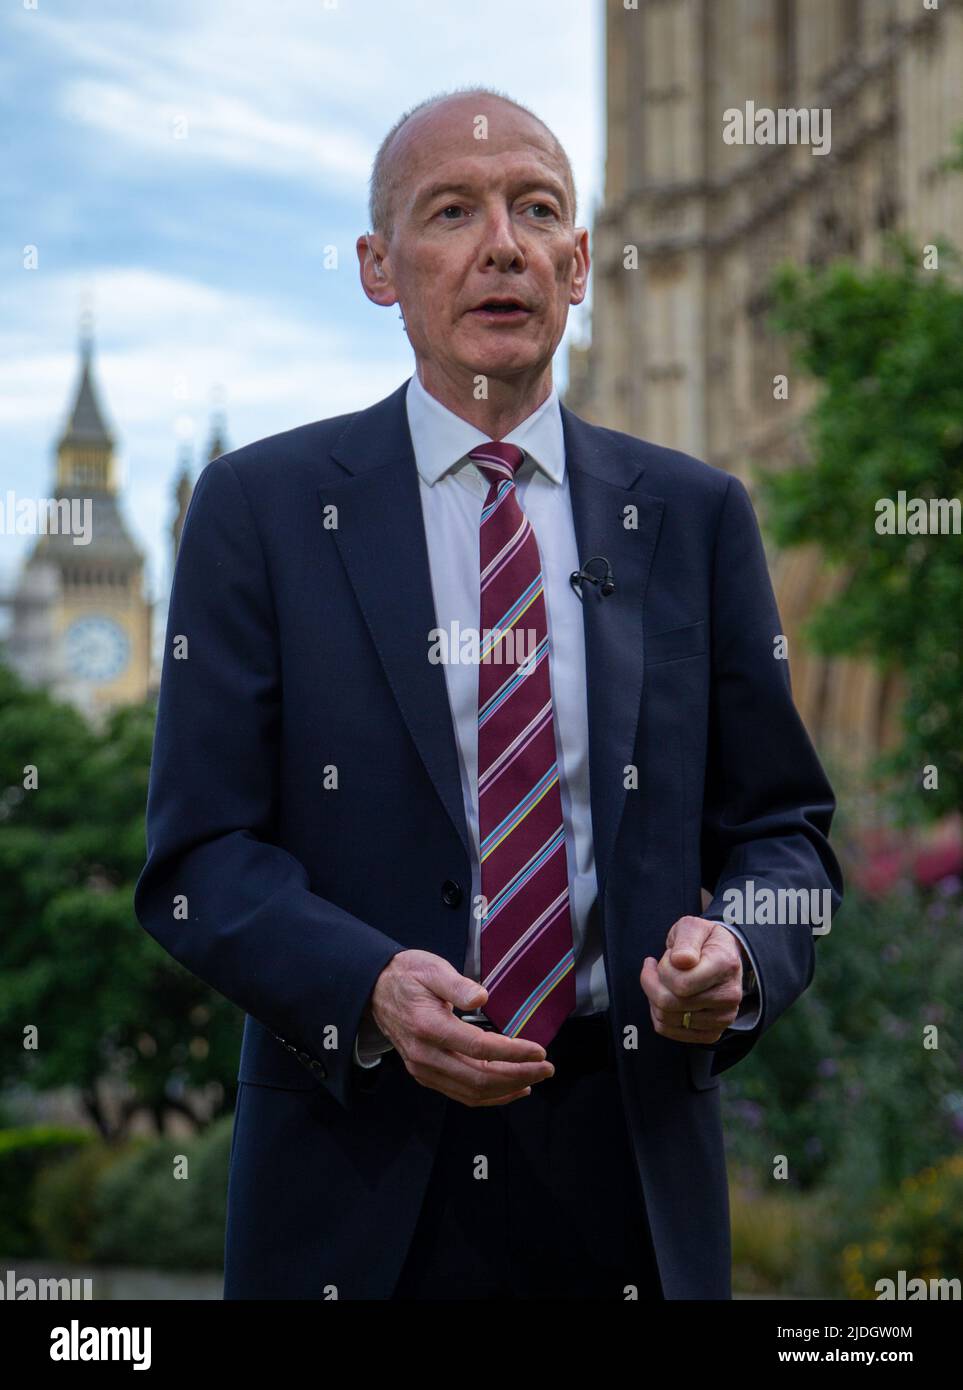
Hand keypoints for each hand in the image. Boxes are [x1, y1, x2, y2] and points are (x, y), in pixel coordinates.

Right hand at [368, 949, 553, 1105]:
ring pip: (471, 1092)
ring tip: (533, 1080)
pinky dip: (489, 1097)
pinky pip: (460, 1094)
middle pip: (479, 1078)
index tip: (539, 1050)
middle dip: (518, 1076)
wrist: (375, 991)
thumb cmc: (408, 975)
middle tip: (546, 1069)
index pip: (480, 1048)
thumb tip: (481, 998)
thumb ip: (457, 983)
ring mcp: (423, 1069)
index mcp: (429, 1027)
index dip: (513, 1053)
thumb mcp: (432, 968)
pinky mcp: (424, 1075)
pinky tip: (509, 1089)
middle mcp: (425, 1055)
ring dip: (506, 1090)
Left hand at [640, 916, 744, 1043]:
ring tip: (667, 981)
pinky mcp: (713, 1033)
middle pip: (669, 1003)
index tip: (667, 956)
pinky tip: (667, 997)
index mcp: (725, 965)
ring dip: (655, 998)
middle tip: (659, 968)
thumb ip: (686, 940)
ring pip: (666, 1019)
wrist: (721, 957)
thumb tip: (681, 961)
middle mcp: (729, 996)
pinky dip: (659, 1015)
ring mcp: (723, 1018)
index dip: (663, 969)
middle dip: (654, 983)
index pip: (681, 984)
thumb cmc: (703, 940)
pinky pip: (670, 1032)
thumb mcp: (693, 926)